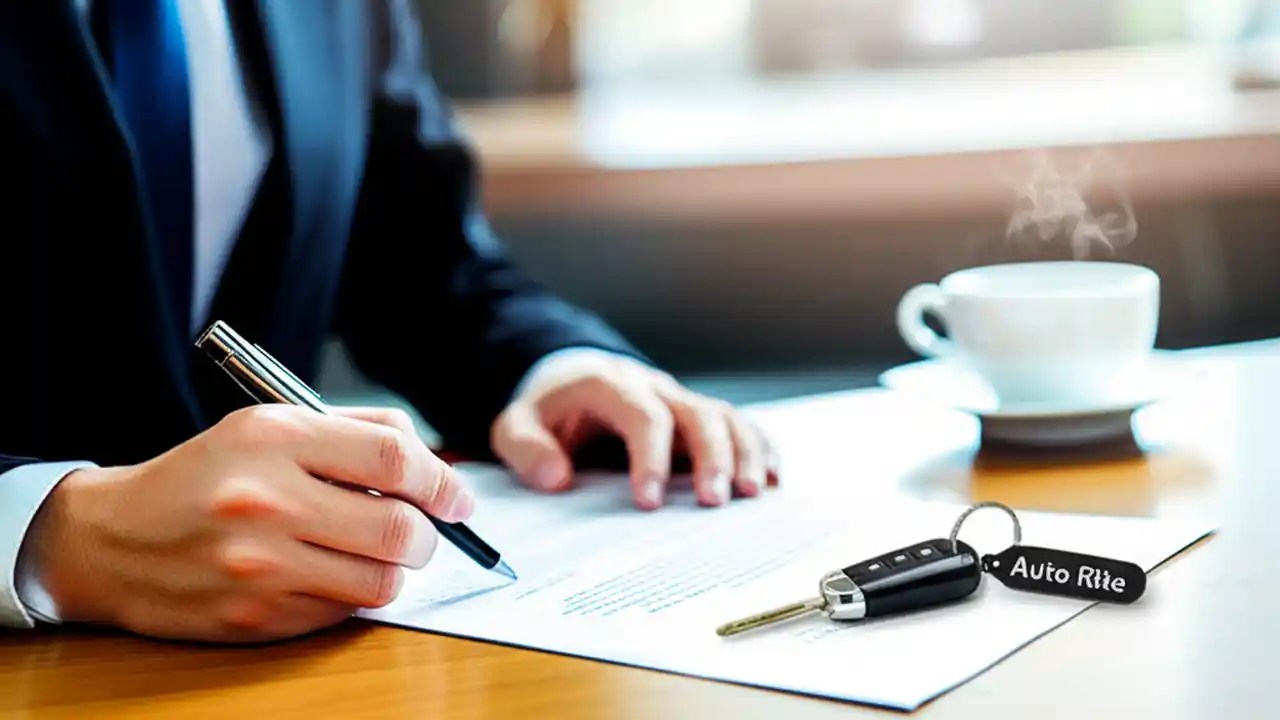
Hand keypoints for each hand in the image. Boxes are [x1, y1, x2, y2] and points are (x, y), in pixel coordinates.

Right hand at [22, 405, 472, 642]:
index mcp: (274, 436)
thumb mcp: (269, 426)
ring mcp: (258, 565)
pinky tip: (327, 574)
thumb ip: (355, 432)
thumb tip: (433, 463)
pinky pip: (342, 611)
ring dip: (396, 571)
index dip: (441, 480)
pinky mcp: (255, 616)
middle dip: (429, 535)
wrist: (113, 541)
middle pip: (400, 529)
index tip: (456, 496)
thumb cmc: (207, 477)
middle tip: (424, 532)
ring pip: (381, 581)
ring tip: (375, 554)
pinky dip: (352, 595)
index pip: (393, 457)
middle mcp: (265, 499)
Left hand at [492, 352, 778, 509]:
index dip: (650, 455)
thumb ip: (525, 448)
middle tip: (714, 501)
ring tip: (754, 494)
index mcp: (610, 385)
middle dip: (710, 457)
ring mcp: (682, 401)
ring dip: (745, 453)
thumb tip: (554, 478)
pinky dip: (761, 449)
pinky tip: (772, 481)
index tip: (648, 500)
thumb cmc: (548, 410)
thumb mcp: (516, 424)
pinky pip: (739, 426)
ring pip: (725, 417)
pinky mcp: (698, 418)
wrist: (570, 379)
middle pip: (696, 412)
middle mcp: (655, 388)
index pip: (641, 414)